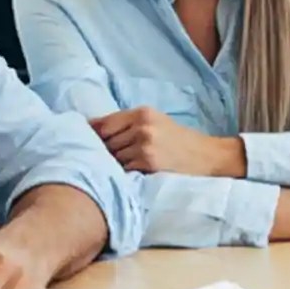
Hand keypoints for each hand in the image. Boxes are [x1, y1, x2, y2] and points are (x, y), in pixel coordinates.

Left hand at [89, 107, 244, 176]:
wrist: (208, 157)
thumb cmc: (180, 141)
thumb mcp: (156, 123)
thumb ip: (129, 124)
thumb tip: (92, 129)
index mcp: (142, 113)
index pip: (104, 123)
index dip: (91, 135)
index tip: (81, 142)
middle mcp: (142, 126)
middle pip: (105, 142)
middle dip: (103, 152)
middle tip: (103, 161)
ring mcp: (145, 144)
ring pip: (113, 157)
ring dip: (113, 165)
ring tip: (123, 169)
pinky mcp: (149, 163)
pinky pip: (124, 170)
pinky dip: (124, 175)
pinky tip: (133, 175)